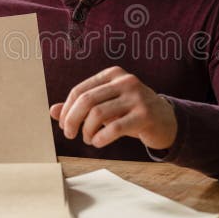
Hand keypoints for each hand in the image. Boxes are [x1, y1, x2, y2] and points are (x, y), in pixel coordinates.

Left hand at [50, 66, 176, 149]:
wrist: (166, 121)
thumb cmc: (130, 112)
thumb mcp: (106, 106)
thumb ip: (81, 106)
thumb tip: (53, 110)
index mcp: (113, 75)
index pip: (80, 90)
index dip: (67, 109)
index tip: (63, 125)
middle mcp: (125, 81)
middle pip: (86, 100)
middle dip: (72, 120)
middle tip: (69, 134)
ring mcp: (137, 97)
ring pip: (98, 114)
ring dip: (87, 131)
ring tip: (89, 139)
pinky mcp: (145, 115)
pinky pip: (115, 128)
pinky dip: (101, 138)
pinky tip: (99, 143)